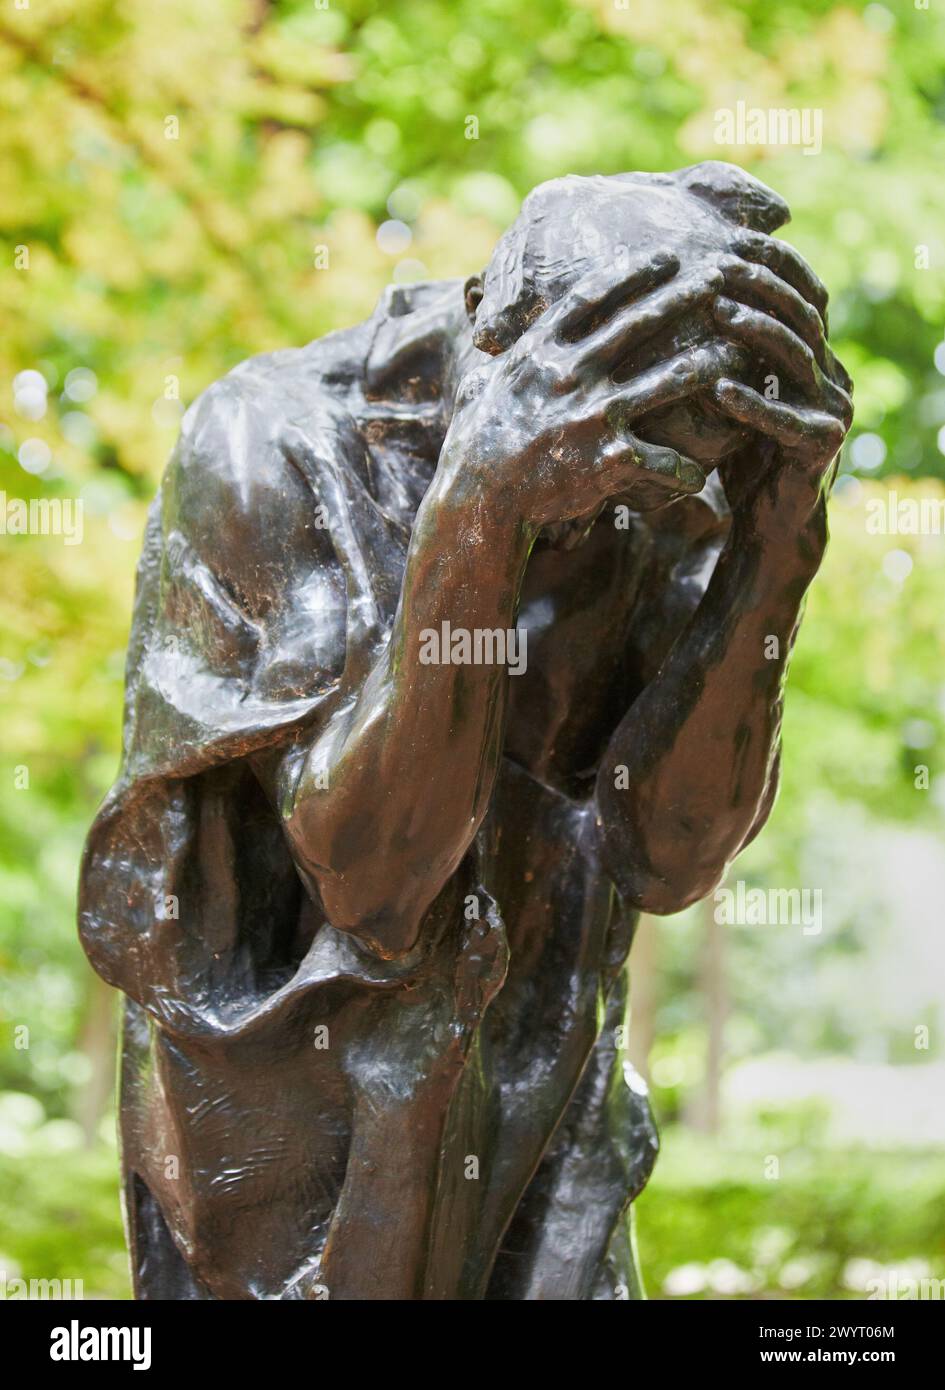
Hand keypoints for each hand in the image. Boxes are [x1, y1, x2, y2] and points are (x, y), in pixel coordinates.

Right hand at [445, 250, 747, 530]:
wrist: (478, 500)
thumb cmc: (473, 444)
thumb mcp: (478, 385)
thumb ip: (495, 351)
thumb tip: (483, 318)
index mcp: (541, 351)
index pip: (593, 299)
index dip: (634, 273)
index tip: (667, 255)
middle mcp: (570, 375)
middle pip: (636, 326)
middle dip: (681, 298)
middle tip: (718, 276)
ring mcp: (592, 415)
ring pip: (663, 384)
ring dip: (702, 368)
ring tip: (732, 356)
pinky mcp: (607, 459)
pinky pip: (660, 461)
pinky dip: (683, 469)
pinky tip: (702, 473)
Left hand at [707, 231, 852, 513]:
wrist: (773, 519)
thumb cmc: (746, 453)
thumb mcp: (739, 394)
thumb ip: (731, 353)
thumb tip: (687, 297)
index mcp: (818, 355)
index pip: (804, 292)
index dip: (773, 262)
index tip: (729, 237)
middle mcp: (834, 375)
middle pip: (803, 315)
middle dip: (761, 286)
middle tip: (718, 266)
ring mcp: (834, 409)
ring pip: (797, 359)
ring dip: (756, 332)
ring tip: (718, 313)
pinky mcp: (822, 446)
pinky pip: (784, 419)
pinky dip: (751, 403)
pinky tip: (718, 389)